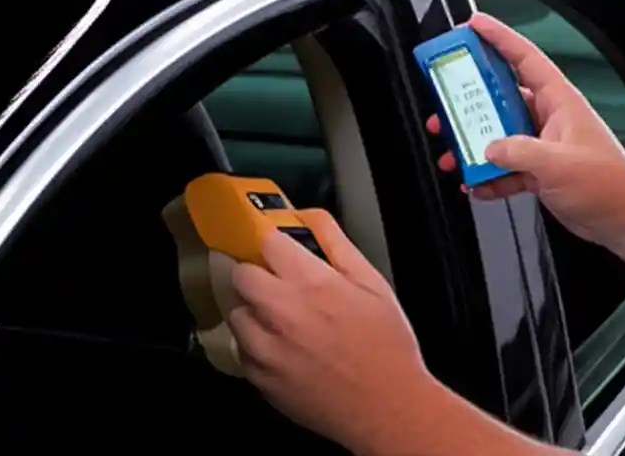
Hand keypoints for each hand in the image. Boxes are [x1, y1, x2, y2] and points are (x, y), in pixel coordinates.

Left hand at [228, 209, 434, 453]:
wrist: (387, 408)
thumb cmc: (386, 346)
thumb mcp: (373, 283)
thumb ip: (336, 244)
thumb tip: (310, 216)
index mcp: (310, 283)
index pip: (264, 241)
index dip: (272, 241)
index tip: (278, 247)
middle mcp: (279, 312)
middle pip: (240, 274)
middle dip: (258, 273)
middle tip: (280, 283)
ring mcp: (264, 348)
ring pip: (237, 312)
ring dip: (255, 311)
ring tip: (285, 321)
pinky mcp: (258, 378)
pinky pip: (242, 349)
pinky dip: (257, 345)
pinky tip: (286, 349)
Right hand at [428, 12, 624, 245]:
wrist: (624, 219)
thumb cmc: (608, 185)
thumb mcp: (557, 163)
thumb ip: (517, 152)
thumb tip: (489, 148)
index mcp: (559, 102)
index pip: (524, 58)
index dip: (499, 38)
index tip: (473, 26)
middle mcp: (549, 118)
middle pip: (502, 97)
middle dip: (471, 100)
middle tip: (445, 102)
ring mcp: (544, 144)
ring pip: (499, 135)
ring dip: (475, 144)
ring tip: (452, 152)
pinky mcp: (540, 171)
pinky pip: (506, 166)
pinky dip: (490, 175)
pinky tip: (477, 185)